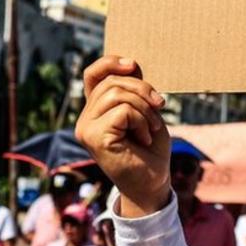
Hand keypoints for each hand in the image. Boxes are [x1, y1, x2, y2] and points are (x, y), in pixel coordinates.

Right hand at [75, 57, 170, 216]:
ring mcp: (86, 128)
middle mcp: (85, 119)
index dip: (111, 63)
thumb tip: (131, 65)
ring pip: (117, 95)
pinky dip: (142, 121)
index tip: (133, 65)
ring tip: (152, 128)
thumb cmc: (150, 149)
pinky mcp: (94, 137)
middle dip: (143, 90)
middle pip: (112, 82)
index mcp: (96, 110)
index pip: (94, 74)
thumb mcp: (145, 112)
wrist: (152, 182)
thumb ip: (133, 91)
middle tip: (160, 108)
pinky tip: (144, 138)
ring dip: (145, 109)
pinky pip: (123, 111)